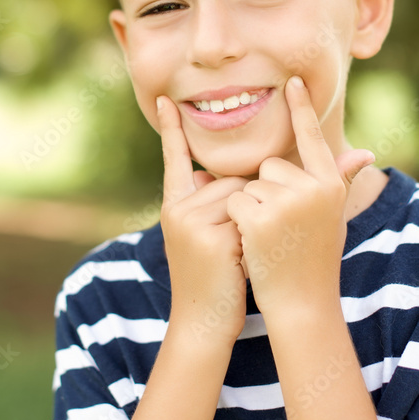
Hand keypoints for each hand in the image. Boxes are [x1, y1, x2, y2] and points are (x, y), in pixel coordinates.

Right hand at [157, 96, 249, 345]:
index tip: (164, 97)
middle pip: (230, 180)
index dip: (172, 128)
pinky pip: (248, 216)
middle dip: (247, 205)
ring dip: (253, 221)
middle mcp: (177, 209)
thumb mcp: (203, 236)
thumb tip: (214, 172)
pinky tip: (240, 262)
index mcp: (174, 205)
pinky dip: (254, 237)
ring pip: (242, 196)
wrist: (203, 321)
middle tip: (233, 246)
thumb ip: (208, 202)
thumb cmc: (213, 277)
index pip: (175, 158)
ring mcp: (191, 222)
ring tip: (237, 255)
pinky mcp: (211, 237)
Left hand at [226, 76, 373, 315]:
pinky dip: (236, 221)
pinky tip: (253, 242)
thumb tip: (366, 153)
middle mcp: (313, 188)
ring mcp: (286, 202)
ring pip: (250, 184)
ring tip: (271, 238)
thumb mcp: (331, 216)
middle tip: (282, 228)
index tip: (293, 79)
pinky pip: (234, 201)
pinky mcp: (260, 217)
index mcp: (329, 184)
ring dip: (251, 208)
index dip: (301, 108)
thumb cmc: (316, 259)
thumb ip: (339, 179)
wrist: (303, 303)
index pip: (312, 138)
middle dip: (266, 192)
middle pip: (270, 166)